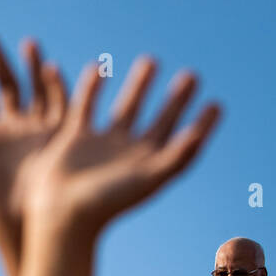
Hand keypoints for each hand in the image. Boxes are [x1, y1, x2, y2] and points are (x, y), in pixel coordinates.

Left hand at [0, 35, 65, 244]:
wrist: (18, 220)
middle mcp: (12, 126)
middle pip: (6, 84)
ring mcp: (36, 127)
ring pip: (34, 88)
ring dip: (30, 66)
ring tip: (27, 43)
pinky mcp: (57, 134)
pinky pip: (59, 103)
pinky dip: (55, 85)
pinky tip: (49, 69)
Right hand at [20, 57, 220, 233]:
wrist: (59, 214)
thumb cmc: (105, 203)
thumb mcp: (145, 179)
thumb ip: (175, 157)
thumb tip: (198, 134)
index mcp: (149, 164)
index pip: (182, 139)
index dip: (200, 123)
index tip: (215, 104)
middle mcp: (128, 153)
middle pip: (159, 120)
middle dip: (176, 99)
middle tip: (191, 76)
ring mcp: (102, 145)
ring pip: (126, 108)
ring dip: (139, 86)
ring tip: (151, 61)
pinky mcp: (74, 140)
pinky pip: (86, 106)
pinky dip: (91, 87)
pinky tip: (99, 67)